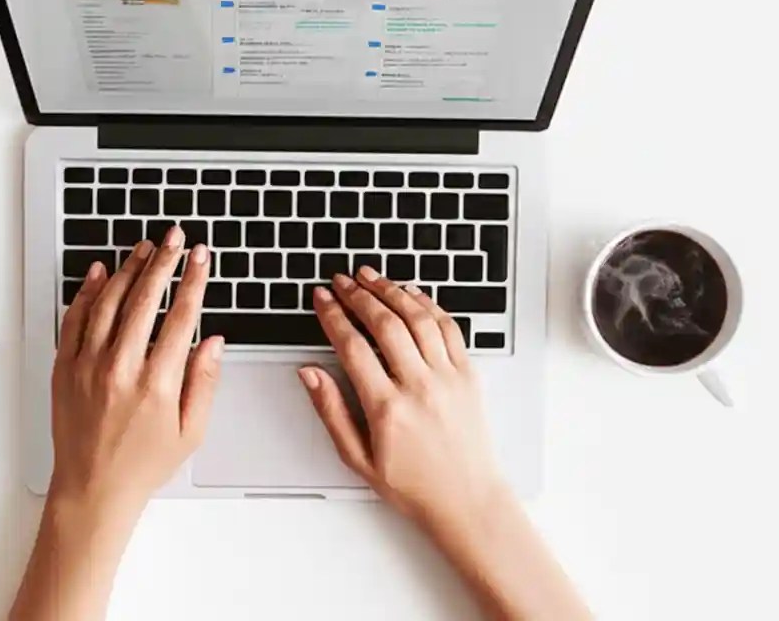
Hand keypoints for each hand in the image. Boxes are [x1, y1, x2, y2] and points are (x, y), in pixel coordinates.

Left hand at [49, 226, 223, 520]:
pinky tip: (99, 273)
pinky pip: (74, 319)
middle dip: (163, 262)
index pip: (181, 317)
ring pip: (108, 302)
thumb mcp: (191, 432)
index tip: (200, 257)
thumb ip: (204, 383)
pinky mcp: (64, 368)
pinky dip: (86, 292)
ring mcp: (87, 366)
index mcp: (157, 384)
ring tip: (144, 248)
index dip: (193, 281)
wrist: (92, 490)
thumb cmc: (142, 465)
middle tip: (174, 238)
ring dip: (128, 269)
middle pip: (144, 300)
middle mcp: (120, 369)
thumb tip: (213, 343)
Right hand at [300, 266, 507, 530]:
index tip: (322, 298)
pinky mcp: (468, 376)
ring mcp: (448, 378)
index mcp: (387, 409)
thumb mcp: (357, 458)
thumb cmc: (413, 485)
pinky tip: (411, 294)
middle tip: (341, 281)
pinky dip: (429, 304)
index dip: (333, 316)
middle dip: (358, 295)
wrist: (467, 500)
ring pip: (419, 318)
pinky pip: (449, 328)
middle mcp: (420, 388)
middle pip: (385, 324)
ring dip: (392, 290)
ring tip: (371, 277)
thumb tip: (310, 373)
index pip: (353, 347)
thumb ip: (331, 411)